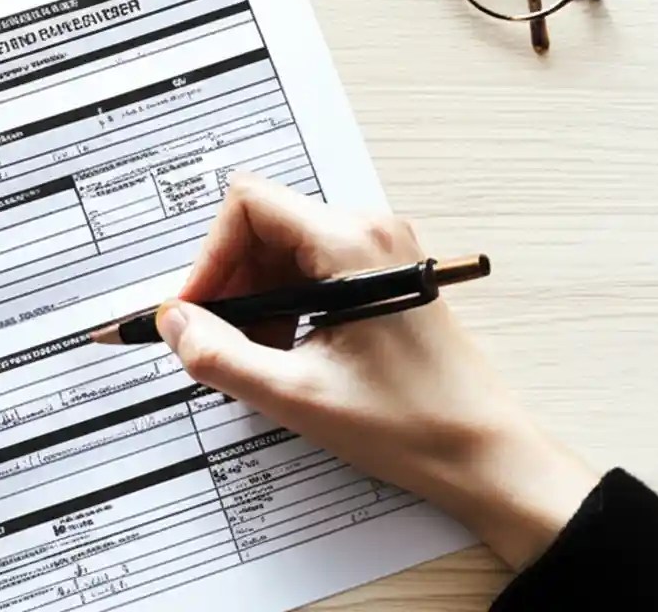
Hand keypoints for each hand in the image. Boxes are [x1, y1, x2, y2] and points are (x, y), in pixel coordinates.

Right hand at [156, 172, 596, 569]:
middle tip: (217, 339)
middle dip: (230, 282)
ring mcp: (380, 253)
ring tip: (258, 356)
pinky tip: (286, 352)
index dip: (209, 256)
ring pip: (284, 251)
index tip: (195, 308)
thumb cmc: (411, 424)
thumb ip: (219, 356)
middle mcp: (369, 233)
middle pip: (264, 226)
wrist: (483, 453)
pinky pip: (311, 270)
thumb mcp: (295, 396)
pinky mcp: (383, 277)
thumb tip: (175, 324)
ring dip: (255, 298)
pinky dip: (284, 305)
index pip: (249, 205)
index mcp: (352, 245)